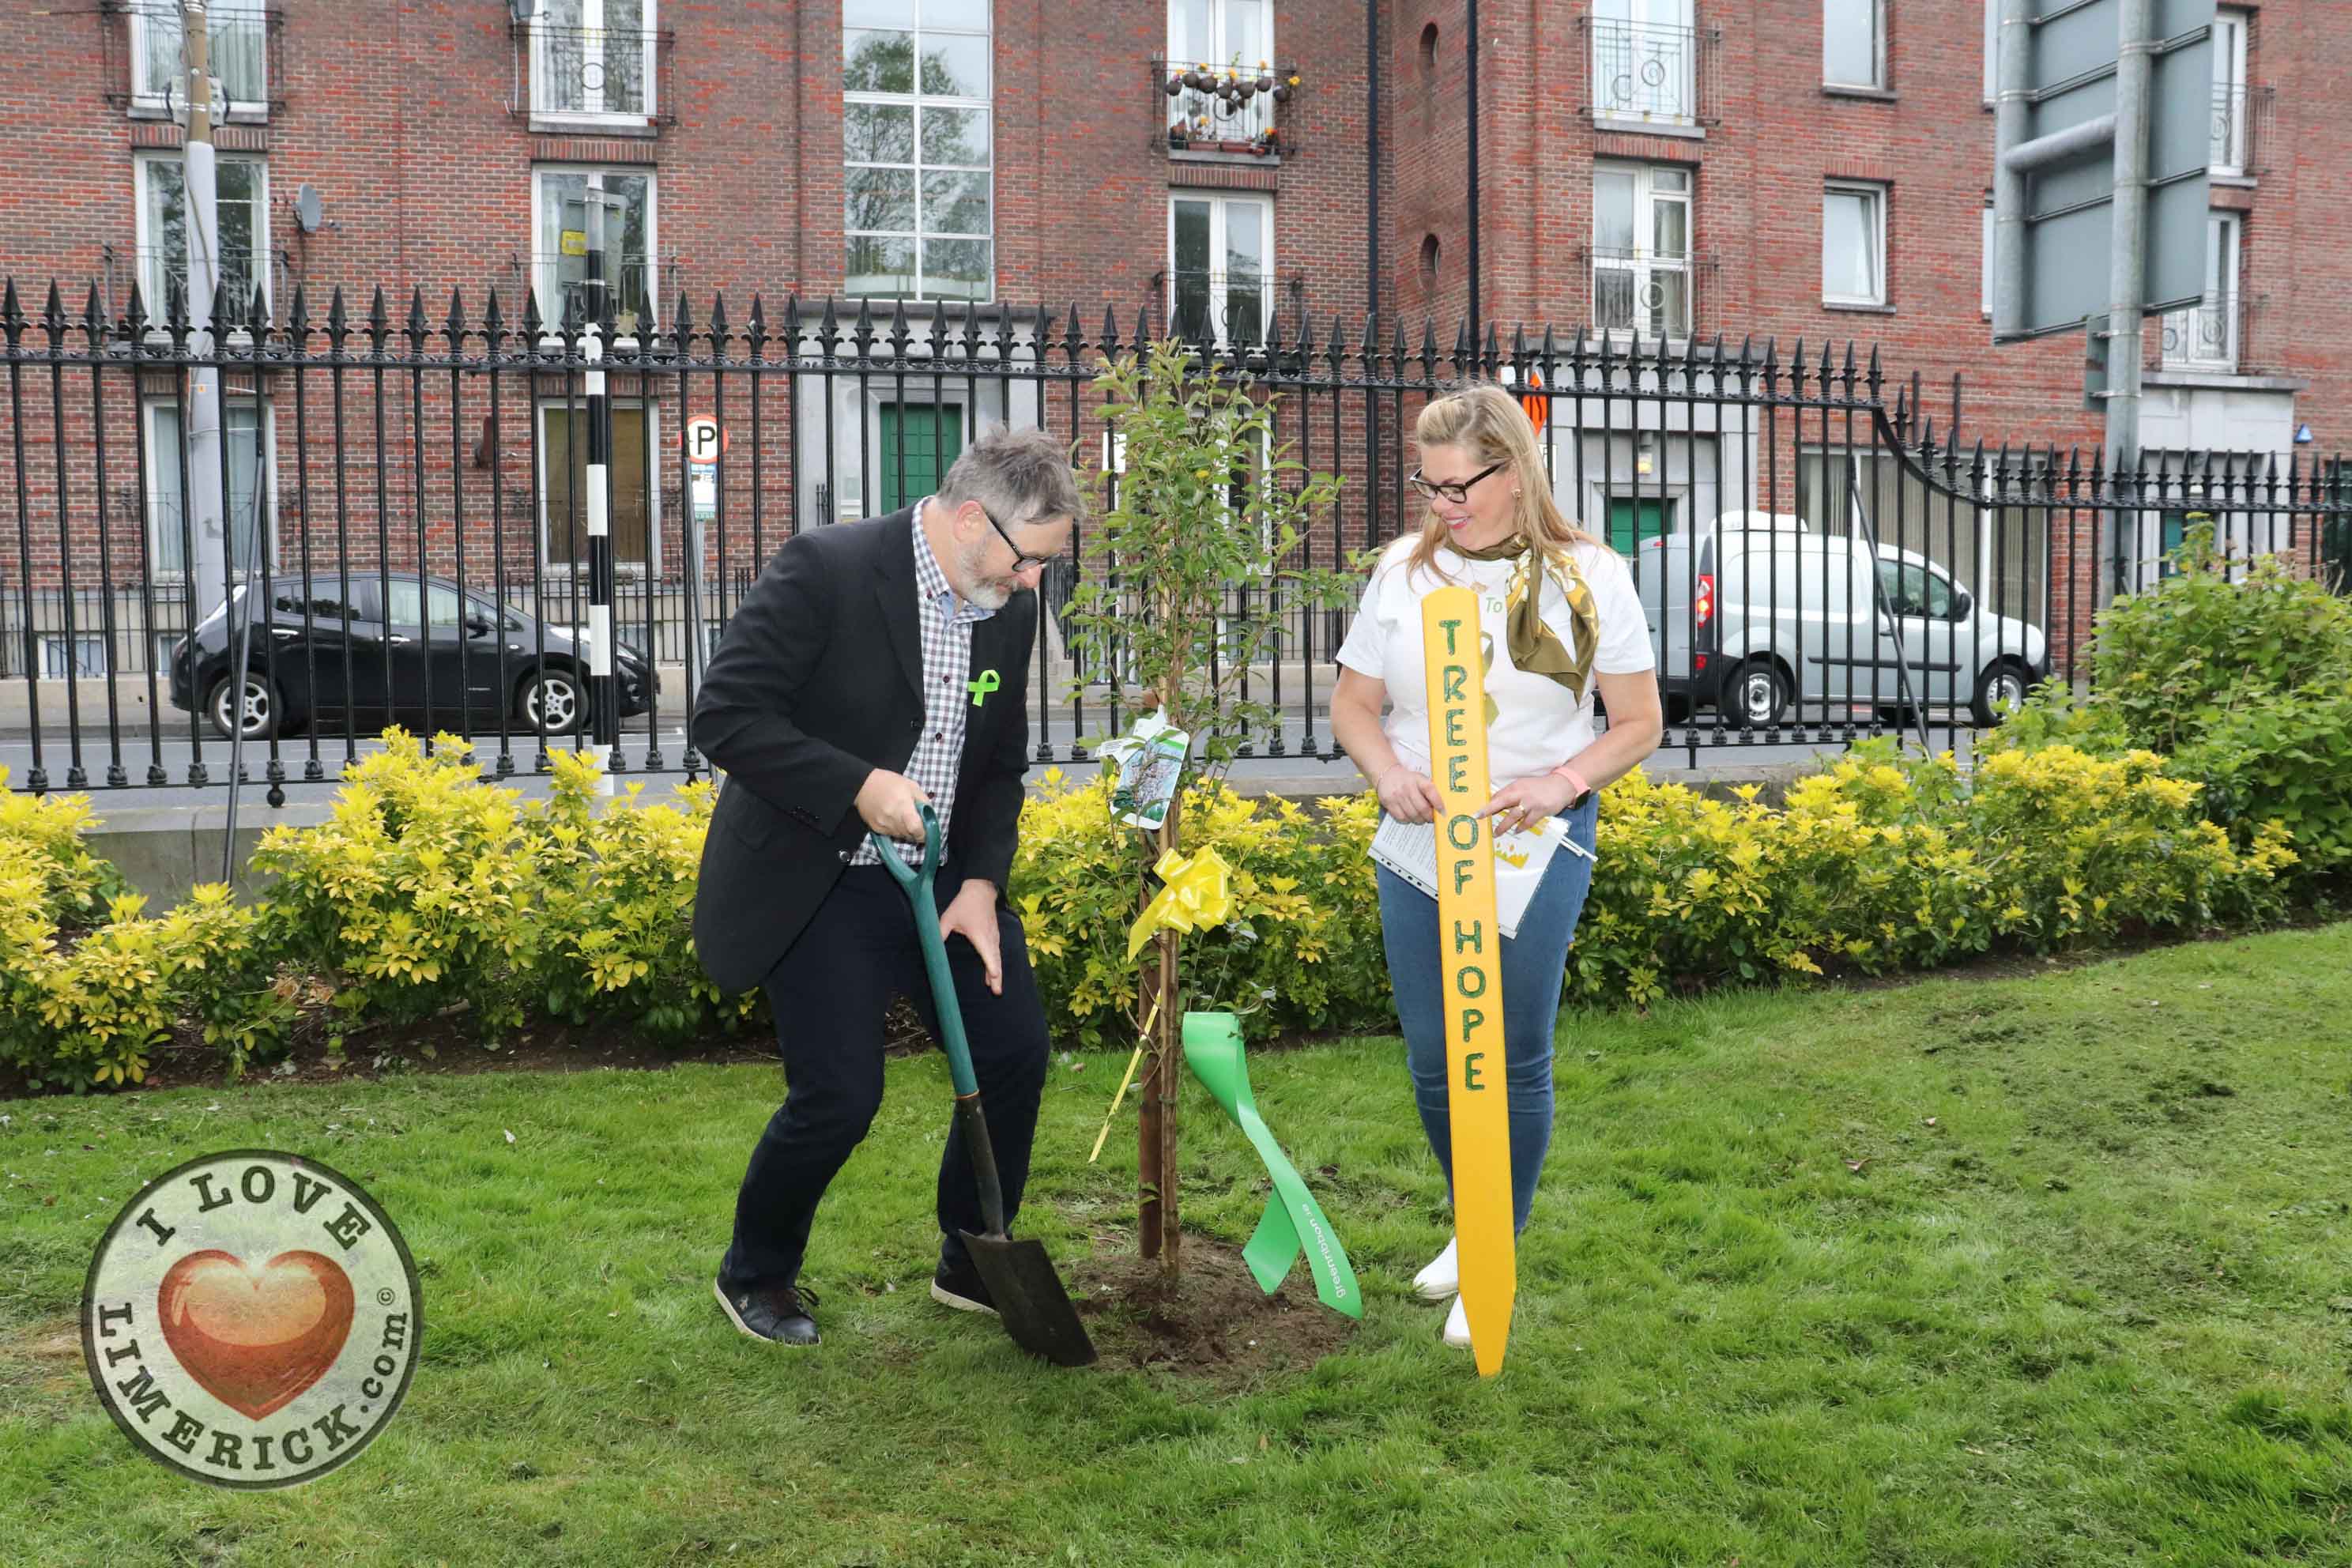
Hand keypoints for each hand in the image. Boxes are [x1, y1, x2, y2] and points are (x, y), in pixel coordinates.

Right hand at [854, 768, 931, 841]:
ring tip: (903, 818)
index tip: (926, 831)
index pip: (916, 830)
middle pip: (909, 835)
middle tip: (915, 822)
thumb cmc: (889, 783)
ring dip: (905, 831)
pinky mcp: (876, 829)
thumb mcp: (911, 786)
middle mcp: (893, 820)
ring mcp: (883, 826)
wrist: (863, 784)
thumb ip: (923, 801)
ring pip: (900, 836)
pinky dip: (895, 830)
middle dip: (915, 832)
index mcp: (904, 808)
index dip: (924, 834)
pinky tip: (893, 819)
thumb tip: (929, 815)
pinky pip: (890, 834)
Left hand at [939, 880, 1003, 994]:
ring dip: (997, 972)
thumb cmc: (964, 904)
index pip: (987, 953)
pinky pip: (997, 952)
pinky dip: (996, 963)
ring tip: (995, 987)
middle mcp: (990, 937)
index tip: (995, 975)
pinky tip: (994, 972)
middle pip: (995, 960)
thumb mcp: (949, 917)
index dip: (991, 965)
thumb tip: (931, 947)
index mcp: (980, 935)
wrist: (981, 890)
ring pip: (997, 957)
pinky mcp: (995, 935)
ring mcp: (994, 936)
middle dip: (997, 976)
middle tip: (997, 992)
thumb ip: (940, 932)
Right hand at [1375, 763, 1442, 825]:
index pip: (1430, 790)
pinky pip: (1402, 818)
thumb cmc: (1408, 779)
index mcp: (1418, 779)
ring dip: (1420, 820)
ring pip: (1413, 815)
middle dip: (1429, 816)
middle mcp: (1407, 787)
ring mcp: (1397, 795)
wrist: (1388, 775)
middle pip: (1422, 808)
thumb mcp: (1420, 779)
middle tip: (1431, 818)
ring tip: (1422, 817)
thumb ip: (1430, 790)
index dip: (1438, 803)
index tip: (1442, 811)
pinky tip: (1410, 816)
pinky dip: (1409, 820)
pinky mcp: (1389, 803)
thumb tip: (1441, 806)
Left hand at [1476, 772, 1577, 837]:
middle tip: (1479, 818)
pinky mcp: (1540, 811)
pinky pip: (1527, 822)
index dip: (1488, 804)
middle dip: (1489, 810)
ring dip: (1504, 826)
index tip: (1478, 812)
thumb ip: (1512, 794)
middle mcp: (1522, 793)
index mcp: (1516, 786)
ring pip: (1513, 815)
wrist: (1561, 786)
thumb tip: (1496, 802)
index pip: (1499, 795)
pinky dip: (1521, 827)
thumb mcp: (1524, 786)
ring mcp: (1531, 803)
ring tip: (1496, 833)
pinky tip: (1516, 830)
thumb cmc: (1539, 787)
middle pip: (1502, 802)